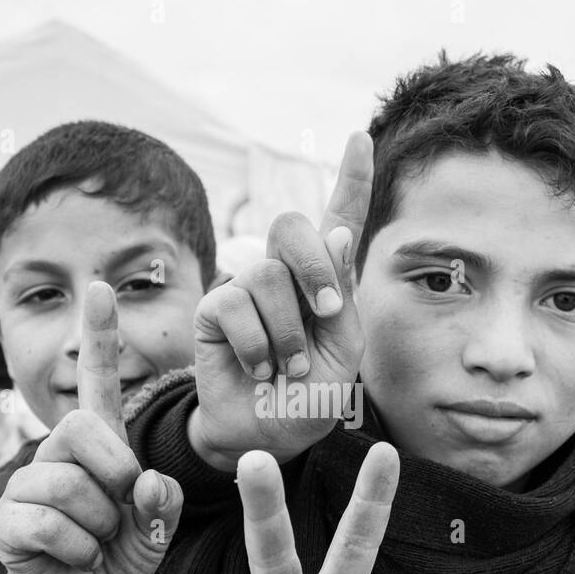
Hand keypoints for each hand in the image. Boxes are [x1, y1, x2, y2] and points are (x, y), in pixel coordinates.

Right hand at [0, 282, 183, 573]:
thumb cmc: (123, 557)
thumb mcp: (158, 528)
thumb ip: (163, 502)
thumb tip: (146, 482)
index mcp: (97, 445)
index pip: (97, 382)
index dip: (99, 335)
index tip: (100, 285)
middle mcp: (55, 454)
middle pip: (82, 429)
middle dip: (116, 474)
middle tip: (120, 511)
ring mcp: (25, 485)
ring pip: (69, 486)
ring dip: (99, 525)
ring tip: (97, 541)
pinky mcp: (6, 521)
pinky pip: (48, 524)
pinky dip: (76, 549)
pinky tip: (75, 558)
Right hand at [189, 132, 373, 469]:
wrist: (271, 435)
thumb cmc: (312, 395)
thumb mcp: (344, 348)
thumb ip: (342, 293)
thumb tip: (334, 231)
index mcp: (325, 280)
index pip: (338, 220)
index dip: (350, 179)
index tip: (360, 137)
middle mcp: (284, 275)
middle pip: (292, 227)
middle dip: (313, 265)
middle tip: (325, 313)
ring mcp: (245, 288)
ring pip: (266, 275)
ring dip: (287, 332)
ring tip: (289, 368)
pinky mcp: (214, 310)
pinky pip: (235, 304)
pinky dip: (257, 346)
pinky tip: (259, 369)